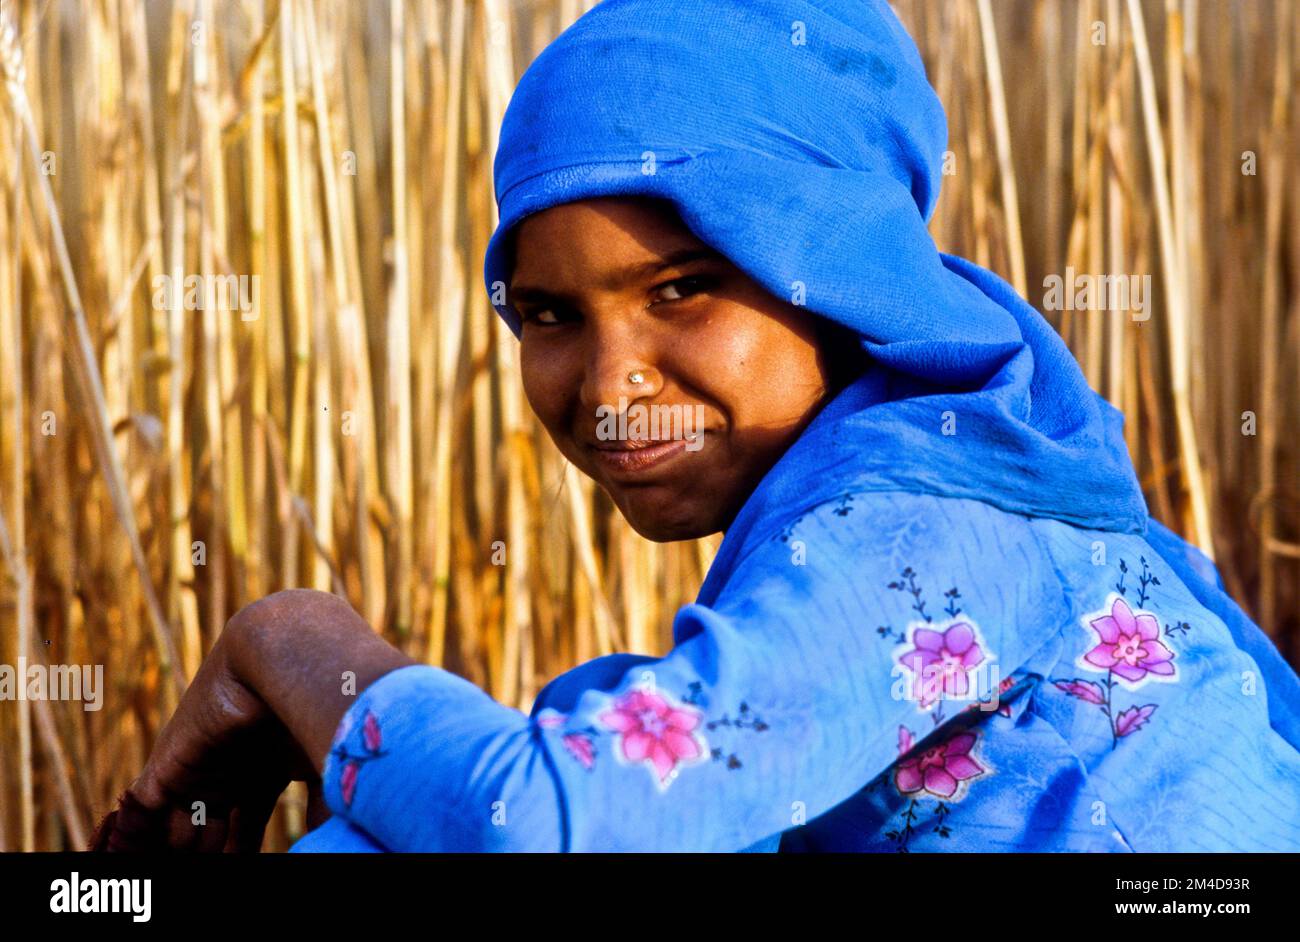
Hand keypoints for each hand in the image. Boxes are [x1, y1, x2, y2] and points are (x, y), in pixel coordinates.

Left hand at [92, 589, 414, 851]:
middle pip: (214, 831)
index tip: (247, 872)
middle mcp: (229, 768)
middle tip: (216, 874)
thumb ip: (331, 806)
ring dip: (188, 852)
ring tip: (194, 865)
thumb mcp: (329, 764)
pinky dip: (140, 841)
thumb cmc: (323, 701)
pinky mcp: (169, 765)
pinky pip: (143, 814)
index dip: (243, 855)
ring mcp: (198, 766)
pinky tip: (141, 861)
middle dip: (216, 856)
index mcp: (266, 770)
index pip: (247, 828)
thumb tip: (342, 843)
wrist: (287, 651)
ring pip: (181, 827)